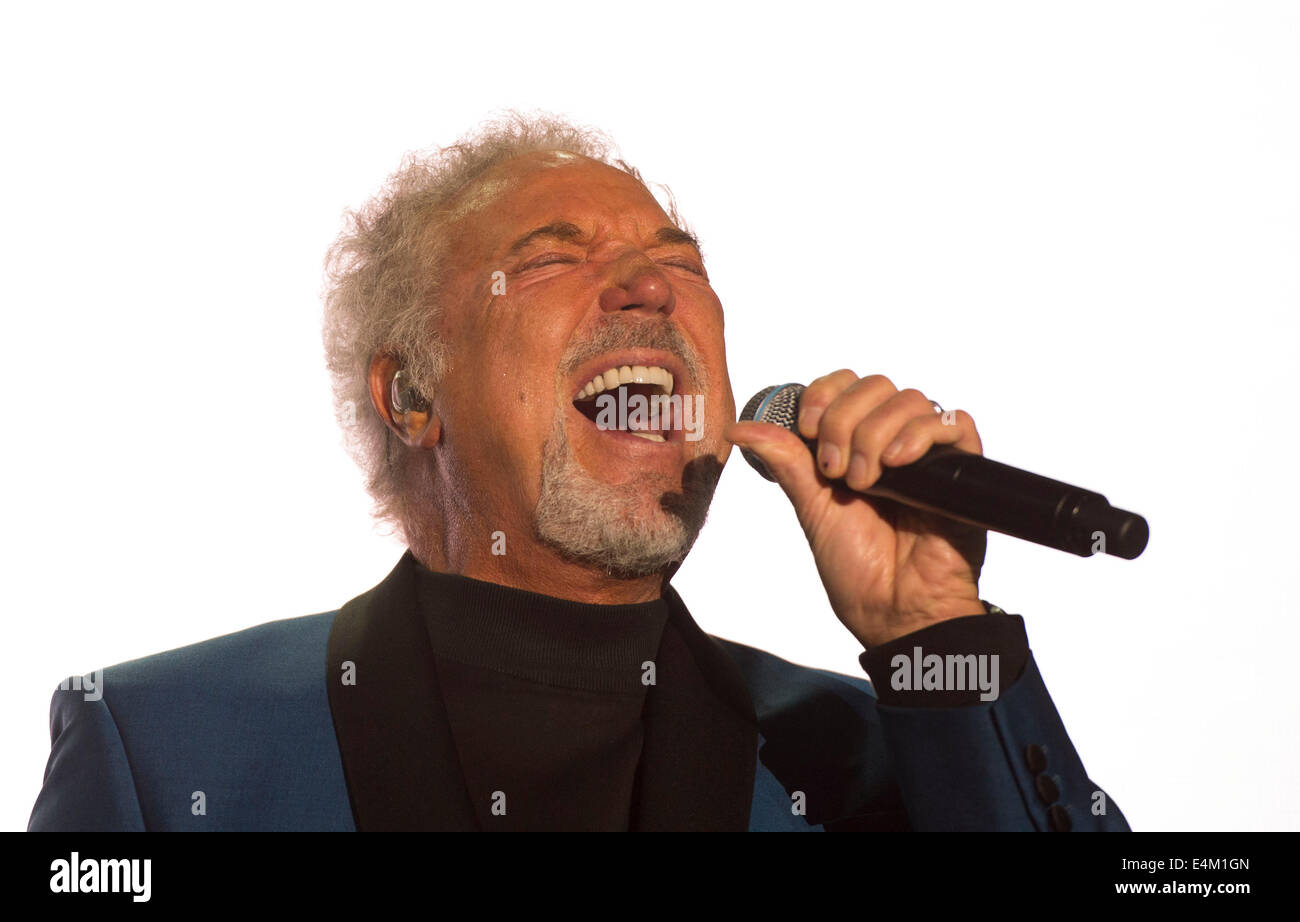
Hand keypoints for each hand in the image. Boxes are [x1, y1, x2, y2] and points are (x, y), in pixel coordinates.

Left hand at [725, 370, 987, 648]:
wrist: (895, 613)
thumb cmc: (858, 570)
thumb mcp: (812, 508)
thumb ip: (785, 462)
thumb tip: (739, 428)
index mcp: (856, 445)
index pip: (846, 384)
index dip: (824, 394)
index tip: (806, 430)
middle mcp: (892, 442)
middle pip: (875, 385)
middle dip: (845, 421)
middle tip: (836, 470)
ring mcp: (928, 456)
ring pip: (910, 399)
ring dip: (876, 434)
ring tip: (866, 482)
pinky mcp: (962, 471)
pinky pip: (954, 423)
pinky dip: (922, 433)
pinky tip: (899, 462)